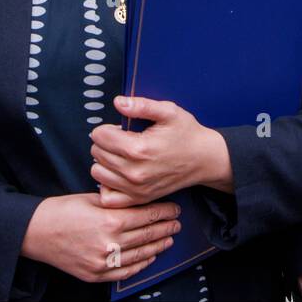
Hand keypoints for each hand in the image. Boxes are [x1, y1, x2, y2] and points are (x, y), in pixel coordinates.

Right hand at [20, 193, 180, 283]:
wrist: (36, 232)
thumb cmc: (62, 211)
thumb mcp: (92, 198)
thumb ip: (117, 203)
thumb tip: (139, 202)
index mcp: (110, 220)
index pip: (147, 216)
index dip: (164, 212)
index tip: (175, 209)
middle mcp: (110, 243)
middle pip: (147, 235)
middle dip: (165, 228)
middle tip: (177, 223)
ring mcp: (103, 261)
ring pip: (140, 255)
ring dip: (157, 246)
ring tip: (168, 239)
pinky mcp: (96, 274)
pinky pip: (125, 271)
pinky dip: (140, 265)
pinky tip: (150, 257)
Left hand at [90, 95, 232, 206]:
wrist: (204, 159)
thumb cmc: (186, 134)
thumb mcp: (168, 111)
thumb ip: (141, 105)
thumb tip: (119, 102)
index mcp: (139, 148)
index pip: (99, 136)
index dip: (108, 128)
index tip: (121, 129)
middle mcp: (134, 172)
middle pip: (97, 153)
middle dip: (106, 143)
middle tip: (124, 140)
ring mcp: (136, 188)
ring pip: (97, 173)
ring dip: (104, 162)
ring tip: (121, 155)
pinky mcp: (139, 199)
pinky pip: (108, 197)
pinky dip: (107, 185)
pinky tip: (117, 174)